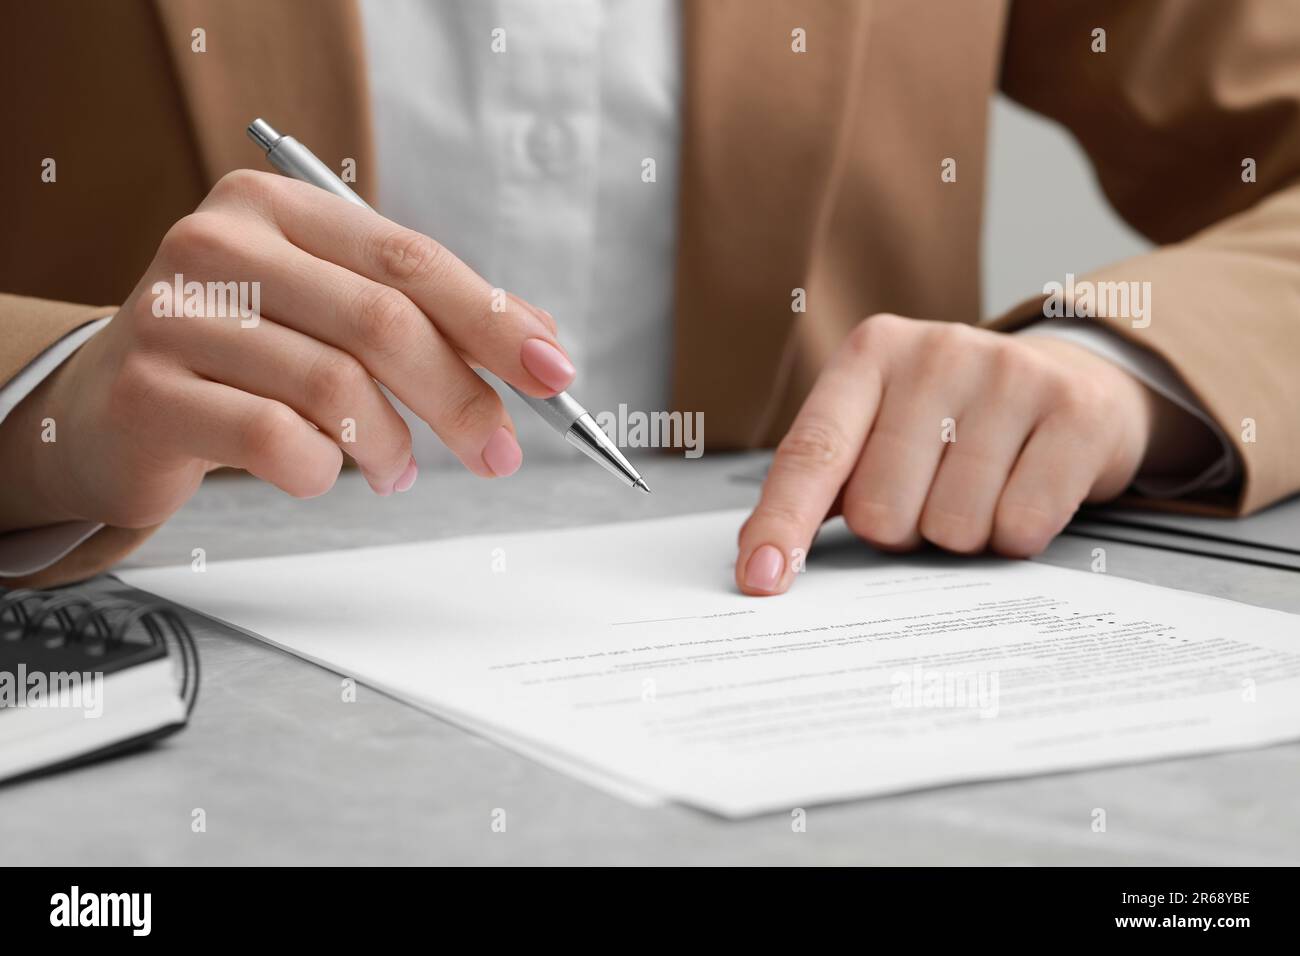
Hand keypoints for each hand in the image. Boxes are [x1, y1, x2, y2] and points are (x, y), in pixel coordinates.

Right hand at [0, 170, 575, 533]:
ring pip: (335, 387)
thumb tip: (539, 340)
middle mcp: (221, 244)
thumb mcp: (334, 313)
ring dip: (392, 446)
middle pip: (382, 321)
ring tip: (396, 469)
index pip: (410, 259)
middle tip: (498, 452)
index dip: (492, 318)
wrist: (107, 406)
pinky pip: (278, 444)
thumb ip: (428, 315)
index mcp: (277, 207)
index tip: (553, 372)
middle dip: (461, 398)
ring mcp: (175, 314)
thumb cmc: (244, 356)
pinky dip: (324, 472)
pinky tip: (323, 472)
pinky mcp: (149, 392)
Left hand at [735, 313, 1185, 594]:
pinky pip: (1021, 525)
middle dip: (903, 530)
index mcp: (871, 354)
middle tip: (931, 496)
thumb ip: (819, 485)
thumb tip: (760, 560)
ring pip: (953, 526)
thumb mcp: (880, 428)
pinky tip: (1026, 493)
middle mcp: (936, 352)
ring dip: (962, 536)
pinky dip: (1017, 536)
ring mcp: (1010, 374)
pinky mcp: (1076, 410)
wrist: (1074, 380)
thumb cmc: (957, 420)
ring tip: (982, 489)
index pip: (812, 453)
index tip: (761, 578)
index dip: (782, 522)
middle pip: (882, 508)